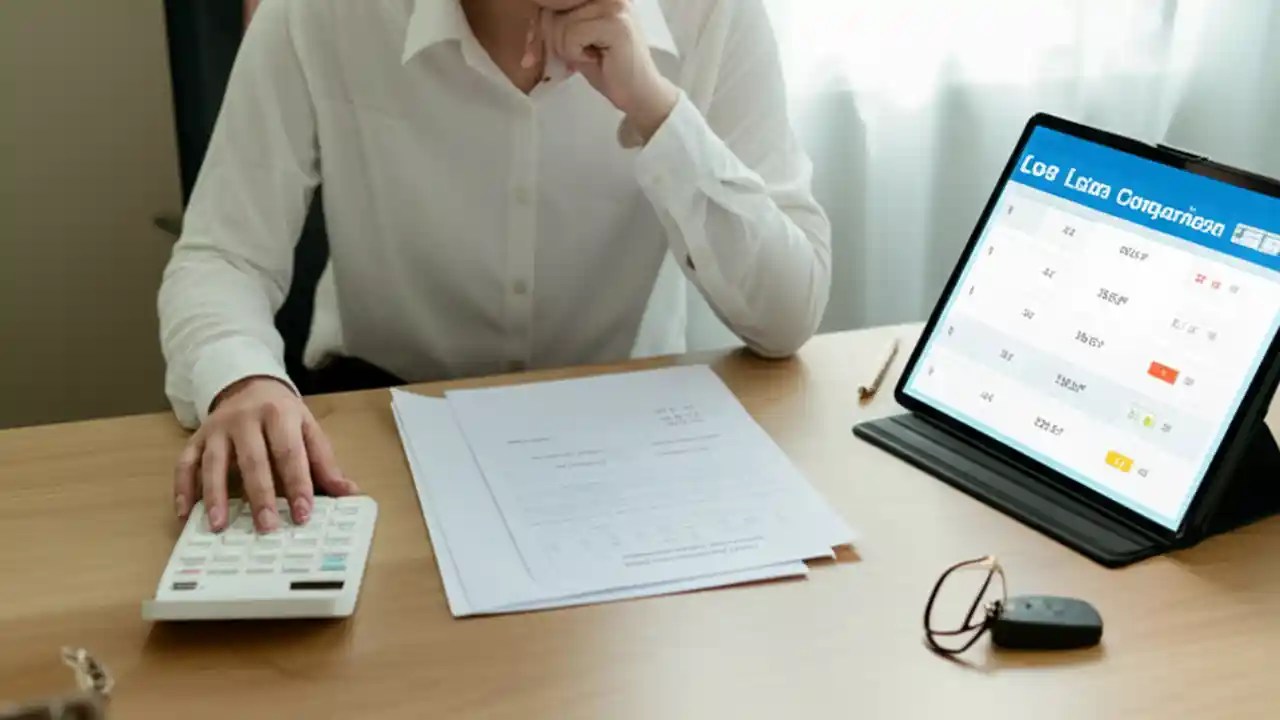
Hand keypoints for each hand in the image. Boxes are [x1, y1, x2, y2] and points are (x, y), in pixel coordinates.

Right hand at [172, 376, 357, 531]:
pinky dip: (183, 488)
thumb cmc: (283, 415)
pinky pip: (185, 463)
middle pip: (252, 460)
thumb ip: (325, 463)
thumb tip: (349, 493)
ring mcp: (217, 429)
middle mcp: (245, 419)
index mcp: (279, 414)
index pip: (289, 453)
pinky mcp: (196, 437)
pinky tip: (186, 513)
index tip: (303, 514)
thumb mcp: (308, 429)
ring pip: (213, 463)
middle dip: (260, 496)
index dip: (297, 484)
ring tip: (218, 525)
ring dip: (215, 496)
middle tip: (266, 527)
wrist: (250, 384)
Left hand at [537, 0, 678, 140]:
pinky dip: (575, 54)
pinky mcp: (616, 23)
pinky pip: (571, 35)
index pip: (554, 0)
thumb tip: (532, 15)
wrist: (638, 93)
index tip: (532, 45)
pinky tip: (595, 59)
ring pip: (559, 23)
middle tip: (563, 58)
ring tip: (588, 56)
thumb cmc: (607, 67)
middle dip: (546, 37)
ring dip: (565, 49)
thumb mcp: (573, 38)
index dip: (539, 21)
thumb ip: (555, 20)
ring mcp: (614, 5)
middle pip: (553, 6)